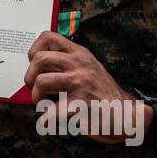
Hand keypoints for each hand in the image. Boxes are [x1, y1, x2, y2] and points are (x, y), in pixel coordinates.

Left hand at [25, 31, 147, 143]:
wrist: (127, 115)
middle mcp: (80, 65)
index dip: (34, 51)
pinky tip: (52, 120)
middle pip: (40, 59)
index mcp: (80, 54)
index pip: (48, 37)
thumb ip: (67, 64)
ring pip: (41, 82)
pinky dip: (47, 119)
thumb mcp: (88, 69)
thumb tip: (35, 69)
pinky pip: (51, 111)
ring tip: (45, 105)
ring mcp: (81, 83)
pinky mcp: (81, 104)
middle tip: (35, 90)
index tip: (35, 65)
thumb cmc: (102, 94)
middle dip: (30, 77)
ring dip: (37, 97)